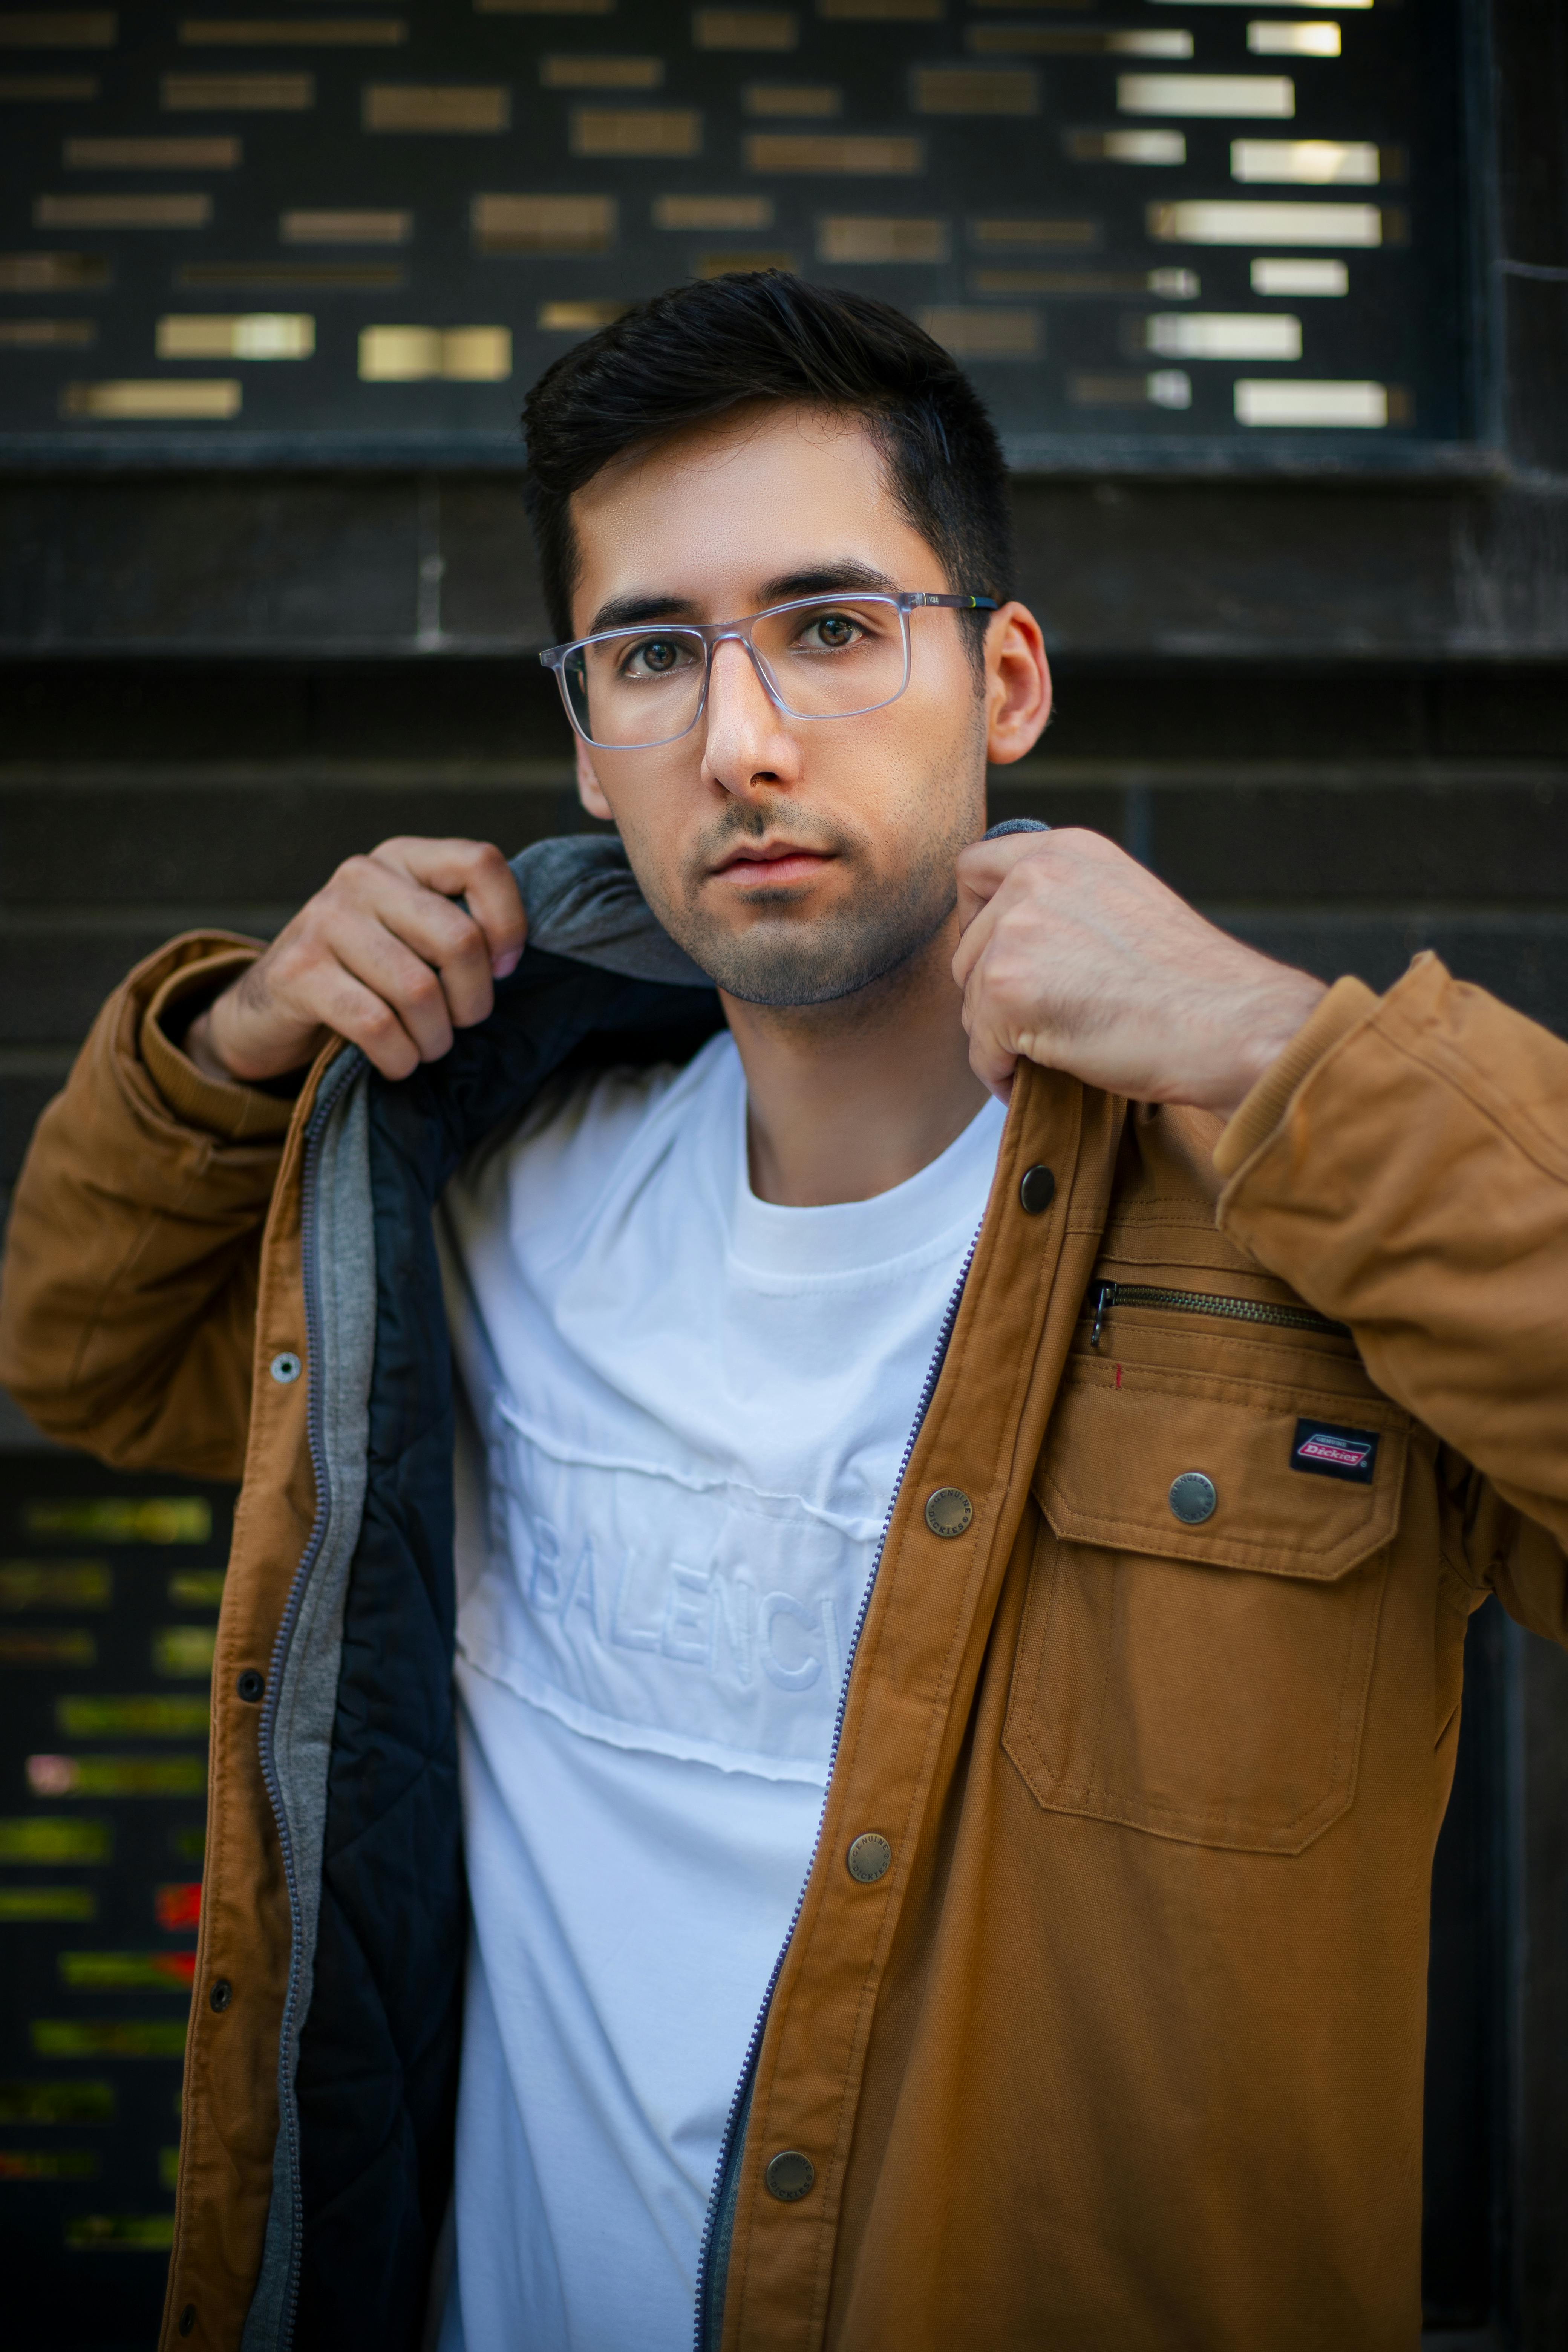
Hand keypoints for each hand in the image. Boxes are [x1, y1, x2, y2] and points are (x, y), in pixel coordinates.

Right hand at [186, 838, 525, 1084]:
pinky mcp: (299, 972)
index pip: (480, 864)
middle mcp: (362, 877)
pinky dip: (399, 1057)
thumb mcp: (410, 932)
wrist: (268, 1004)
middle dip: (474, 1000)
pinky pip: (377, 1025)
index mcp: (401, 858)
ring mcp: (325, 920)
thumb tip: (511, 958)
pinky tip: (398, 1062)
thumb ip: (457, 925)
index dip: (509, 924)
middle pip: (459, 940)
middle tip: (461, 1023)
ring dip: (435, 1039)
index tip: (504, 968)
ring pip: (420, 991)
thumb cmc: (363, 972)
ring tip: (428, 1047)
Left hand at [952, 828, 1326, 1115]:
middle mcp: (1034, 877)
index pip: (973, 869)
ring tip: (1056, 1052)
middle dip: (993, 995)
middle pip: (966, 948)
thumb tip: (1008, 937)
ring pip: (971, 1003)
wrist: (1229, 1025)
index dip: (975, 920)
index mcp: (1066, 851)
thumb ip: (1064, 903)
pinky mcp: (1006, 987)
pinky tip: (1039, 1079)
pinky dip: (1002, 1074)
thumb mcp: (1123, 903)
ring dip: (1001, 1037)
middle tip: (1044, 1024)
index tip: (1001, 957)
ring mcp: (1015, 931)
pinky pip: (980, 1050)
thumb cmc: (1190, 983)